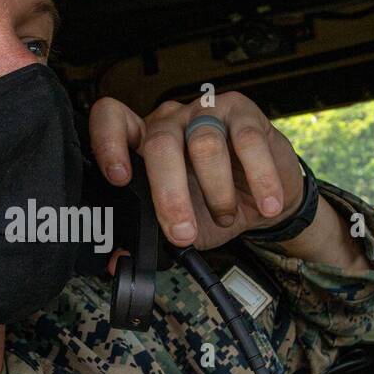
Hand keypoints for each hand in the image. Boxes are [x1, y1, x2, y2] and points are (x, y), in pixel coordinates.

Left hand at [89, 91, 303, 250]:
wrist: (265, 198)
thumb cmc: (213, 205)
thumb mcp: (177, 224)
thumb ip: (147, 235)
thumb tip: (116, 261)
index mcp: (143, 141)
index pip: (112, 119)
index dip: (108, 143)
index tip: (118, 178)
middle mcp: (171, 121)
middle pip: (160, 143)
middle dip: (170, 194)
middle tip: (182, 231)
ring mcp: (206, 112)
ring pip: (205, 144)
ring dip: (217, 192)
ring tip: (226, 217)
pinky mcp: (244, 114)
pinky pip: (248, 142)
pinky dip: (259, 179)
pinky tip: (265, 203)